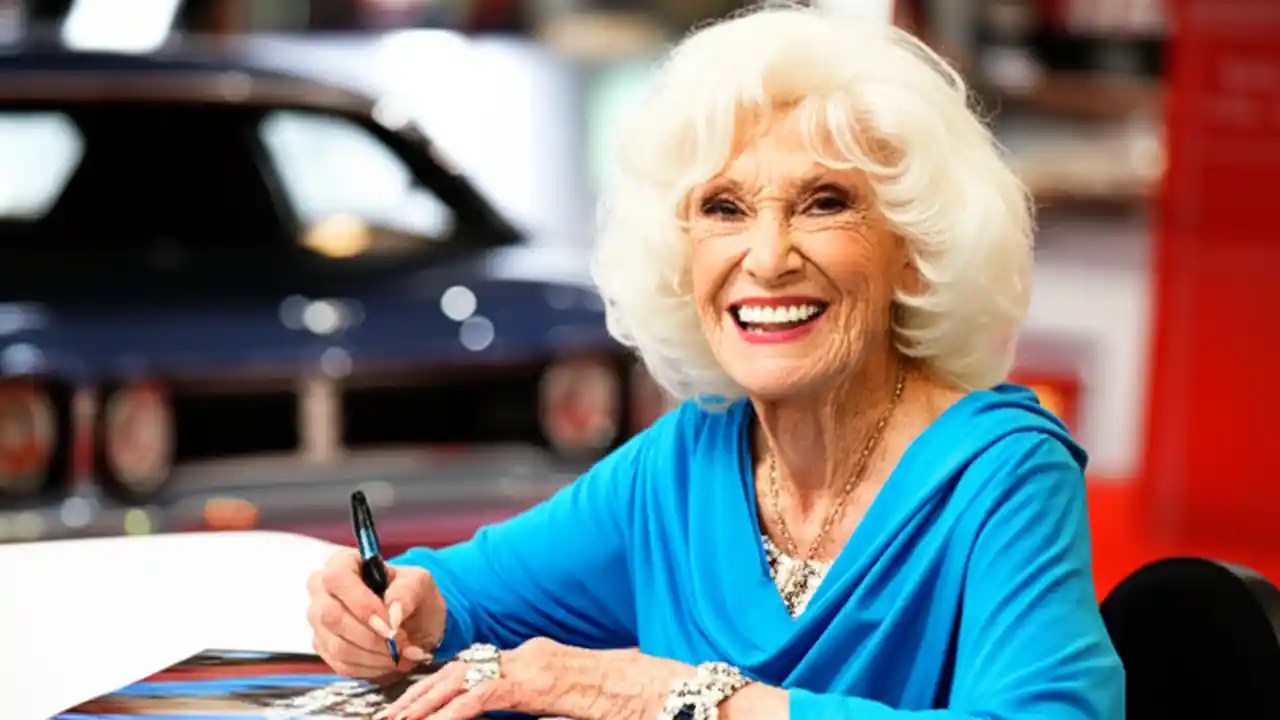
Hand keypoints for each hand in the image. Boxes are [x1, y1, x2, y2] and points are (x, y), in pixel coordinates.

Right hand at [306, 549, 447, 677]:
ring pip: (337, 645)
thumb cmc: (412, 594)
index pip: (337, 578)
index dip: (361, 603)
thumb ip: (407, 592)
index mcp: (342, 562)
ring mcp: (319, 621)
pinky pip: (342, 665)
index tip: (390, 624)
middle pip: (331, 616)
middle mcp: (321, 590)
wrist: (413, 620)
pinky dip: (372, 668)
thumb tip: (392, 614)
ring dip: (376, 656)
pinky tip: (391, 661)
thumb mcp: (420, 583)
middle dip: (372, 637)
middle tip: (402, 643)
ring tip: (404, 654)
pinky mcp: (324, 647)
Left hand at [376, 638, 691, 719]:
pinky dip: (451, 712)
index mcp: (535, 659)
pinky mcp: (536, 680)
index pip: (475, 669)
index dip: (438, 687)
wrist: (658, 689)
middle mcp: (528, 654)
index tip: (411, 706)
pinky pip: (482, 697)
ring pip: (460, 680)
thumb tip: (520, 708)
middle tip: (387, 717)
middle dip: (417, 696)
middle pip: (457, 671)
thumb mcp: (571, 702)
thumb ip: (540, 702)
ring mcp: (532, 664)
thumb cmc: (625, 698)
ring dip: (422, 704)